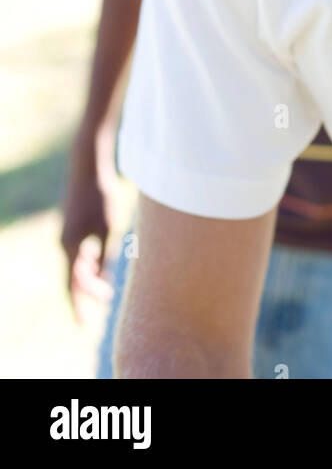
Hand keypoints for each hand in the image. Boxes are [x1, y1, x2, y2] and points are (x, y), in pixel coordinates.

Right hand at [60, 130, 118, 322]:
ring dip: (88, 280)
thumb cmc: (102, 196)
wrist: (88, 166)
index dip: (79, 306)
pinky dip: (86, 264)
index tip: (86, 323)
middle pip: (72, 279)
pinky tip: (96, 267)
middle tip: (86, 320)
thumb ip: (105, 255)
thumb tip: (104, 280)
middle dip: (82, 297)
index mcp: (72, 247)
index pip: (73, 286)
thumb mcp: (109, 227)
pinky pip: (77, 253)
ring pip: (76, 266)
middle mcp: (64, 243)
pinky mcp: (72, 226)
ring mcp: (66, 234)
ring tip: (102, 293)